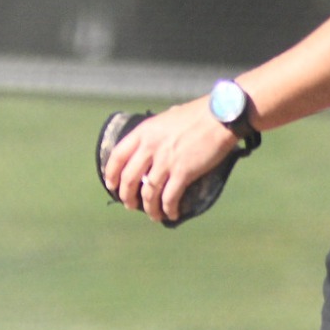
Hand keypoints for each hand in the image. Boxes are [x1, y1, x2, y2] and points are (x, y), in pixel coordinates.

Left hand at [100, 94, 239, 225]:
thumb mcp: (166, 117)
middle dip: (127, 196)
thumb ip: (155, 133)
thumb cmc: (195, 115)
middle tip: (130, 205)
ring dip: (149, 208)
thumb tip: (152, 142)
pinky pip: (170, 197)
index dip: (111, 174)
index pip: (117, 156)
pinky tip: (172, 214)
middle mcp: (150, 147)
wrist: (218, 117)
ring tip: (153, 215)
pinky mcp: (183, 172)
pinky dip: (168, 209)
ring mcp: (166, 161)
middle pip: (129, 179)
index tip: (111, 185)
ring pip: (149, 193)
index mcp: (144, 132)